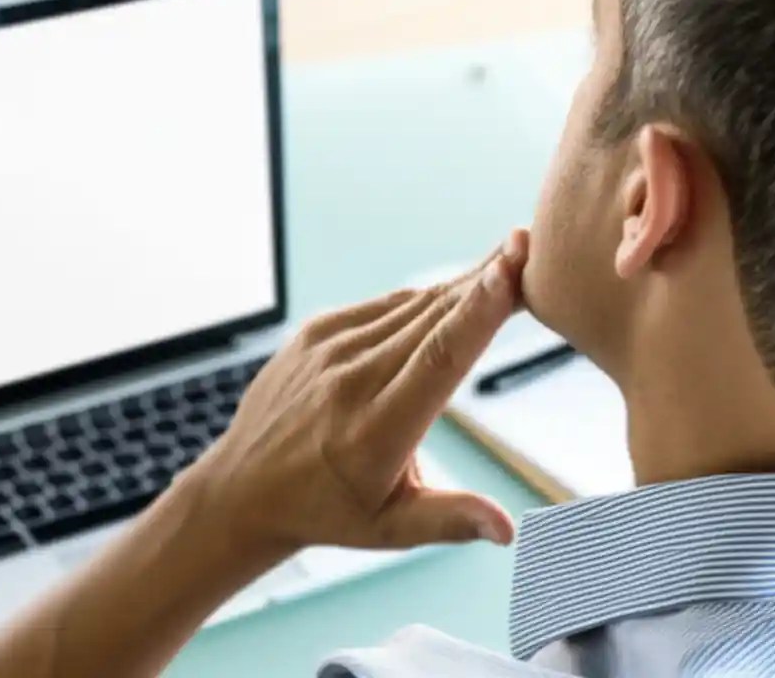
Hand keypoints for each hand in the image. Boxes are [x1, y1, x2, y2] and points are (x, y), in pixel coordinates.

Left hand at [176, 230, 529, 553]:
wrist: (244, 486)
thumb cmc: (327, 511)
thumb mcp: (390, 530)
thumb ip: (450, 521)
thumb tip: (508, 530)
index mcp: (377, 429)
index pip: (438, 359)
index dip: (478, 313)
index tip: (508, 271)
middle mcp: (352, 379)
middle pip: (434, 319)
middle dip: (486, 280)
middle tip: (531, 244)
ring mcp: (330, 349)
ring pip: (413, 306)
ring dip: (463, 283)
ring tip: (508, 258)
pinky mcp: (318, 331)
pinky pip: (385, 306)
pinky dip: (426, 298)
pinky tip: (459, 287)